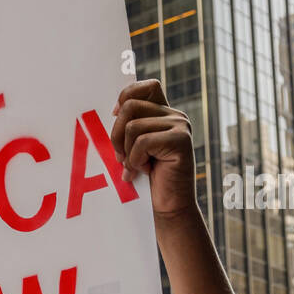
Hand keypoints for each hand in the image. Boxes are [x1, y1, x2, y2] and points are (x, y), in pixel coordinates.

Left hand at [109, 79, 195, 220]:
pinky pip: (143, 141)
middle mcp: (174, 116)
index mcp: (163, 114)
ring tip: (136, 166)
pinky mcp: (181, 140)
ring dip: (127, 152)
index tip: (114, 116)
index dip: (126, 96)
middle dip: (116, 134)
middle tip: (121, 157)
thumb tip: (112, 112)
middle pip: (130, 106)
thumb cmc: (147, 178)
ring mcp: (180, 126)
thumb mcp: (133, 148)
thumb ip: (128, 128)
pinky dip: (136, 160)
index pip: (146, 87)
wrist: (169, 206)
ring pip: (133, 126)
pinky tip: (145, 170)